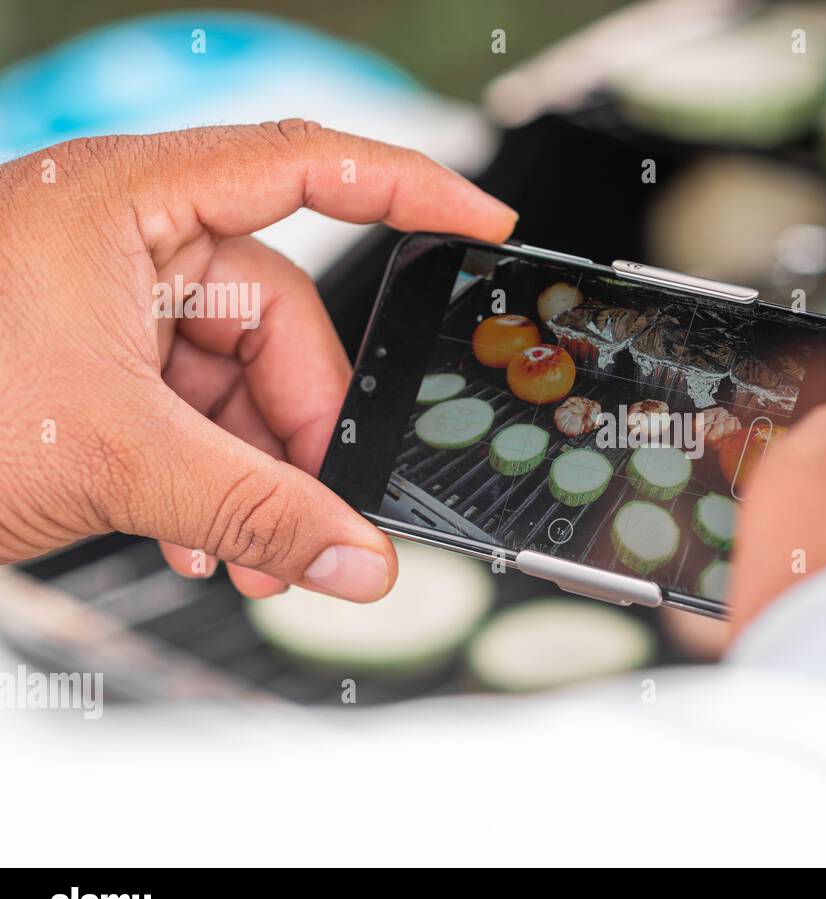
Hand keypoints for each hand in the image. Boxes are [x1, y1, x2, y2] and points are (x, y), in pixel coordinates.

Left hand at [0, 121, 514, 600]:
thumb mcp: (113, 456)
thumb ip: (256, 512)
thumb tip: (358, 560)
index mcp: (129, 201)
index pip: (304, 164)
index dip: (407, 188)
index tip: (483, 221)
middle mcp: (128, 237)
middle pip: (280, 318)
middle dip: (299, 430)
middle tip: (311, 516)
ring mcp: (109, 300)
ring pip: (239, 379)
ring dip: (254, 471)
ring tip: (242, 550)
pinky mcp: (95, 358)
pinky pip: (194, 408)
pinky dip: (210, 475)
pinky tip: (200, 536)